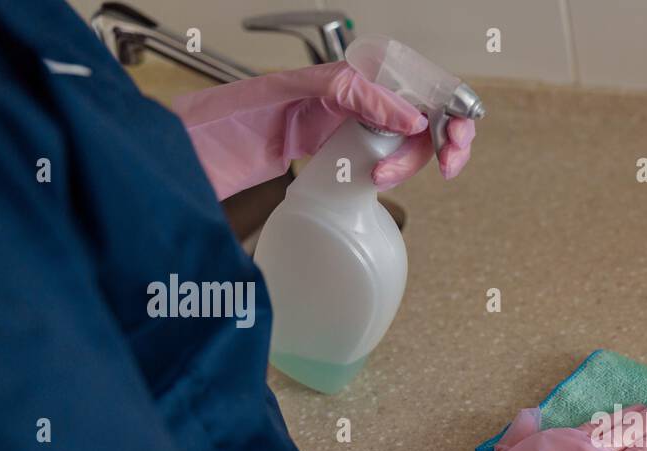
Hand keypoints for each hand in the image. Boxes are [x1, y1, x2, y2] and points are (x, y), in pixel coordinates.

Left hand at [172, 62, 475, 199]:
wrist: (195, 155)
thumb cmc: (227, 118)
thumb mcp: (289, 92)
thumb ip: (349, 94)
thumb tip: (409, 115)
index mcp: (348, 74)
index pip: (418, 83)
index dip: (447, 106)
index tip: (452, 134)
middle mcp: (354, 98)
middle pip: (423, 115)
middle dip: (445, 139)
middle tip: (450, 164)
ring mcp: (349, 129)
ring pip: (409, 143)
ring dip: (412, 162)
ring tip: (383, 177)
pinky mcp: (340, 159)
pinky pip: (386, 161)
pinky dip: (395, 173)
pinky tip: (380, 180)